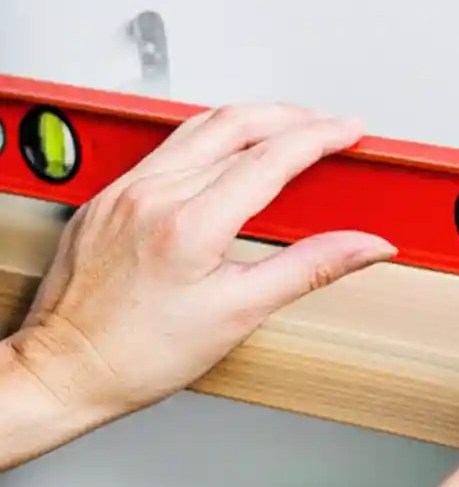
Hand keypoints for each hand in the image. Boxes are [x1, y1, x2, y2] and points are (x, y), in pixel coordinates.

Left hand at [14, 105, 395, 411]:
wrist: (65, 369)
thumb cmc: (139, 354)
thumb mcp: (240, 313)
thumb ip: (310, 268)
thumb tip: (365, 246)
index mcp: (189, 224)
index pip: (270, 158)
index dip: (318, 137)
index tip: (348, 131)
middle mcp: (152, 194)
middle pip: (235, 125)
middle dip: (292, 117)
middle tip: (327, 126)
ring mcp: (124, 190)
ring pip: (198, 127)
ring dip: (251, 119)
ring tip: (286, 128)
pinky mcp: (107, 196)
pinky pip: (168, 147)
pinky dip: (210, 139)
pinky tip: (226, 155)